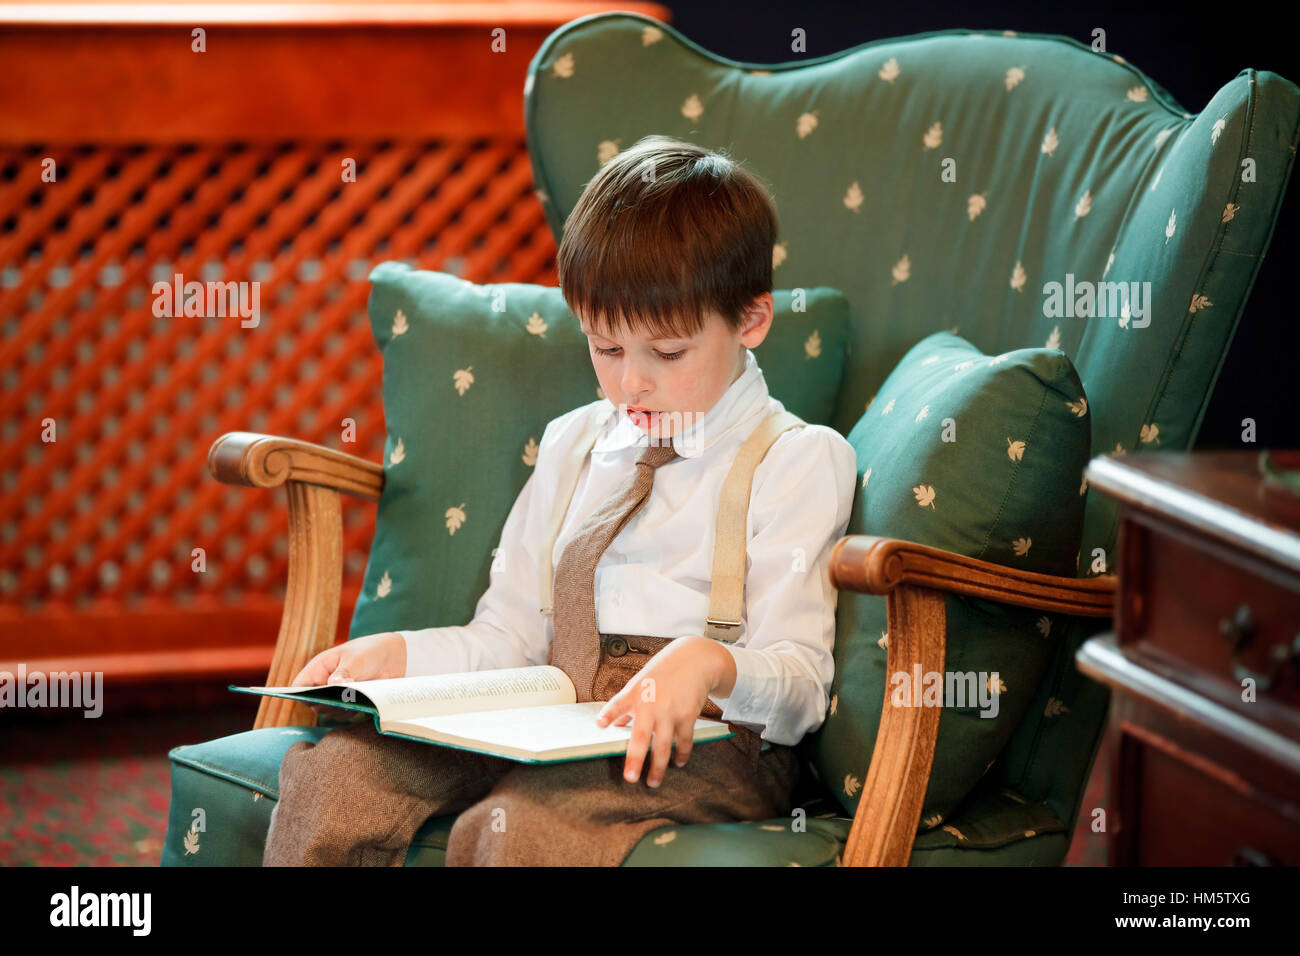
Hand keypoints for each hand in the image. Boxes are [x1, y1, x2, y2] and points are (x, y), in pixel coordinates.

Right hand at [292, 631, 406, 720]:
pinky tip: (360, 706)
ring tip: (352, 701)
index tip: (312, 699)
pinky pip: (344, 715)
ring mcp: (337, 696)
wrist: (394, 657)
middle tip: (340, 699)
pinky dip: (350, 714)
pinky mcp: (350, 704)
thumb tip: (333, 685)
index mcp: (319, 668)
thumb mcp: (356, 659)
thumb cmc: (369, 651)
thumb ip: (344, 672)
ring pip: (327, 712)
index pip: (299, 686)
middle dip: (324, 704)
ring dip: (338, 710)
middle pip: (312, 703)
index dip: (300, 695)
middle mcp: (324, 684)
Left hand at [594, 636, 732, 787]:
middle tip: (631, 778)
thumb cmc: (664, 672)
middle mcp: (651, 704)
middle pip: (641, 736)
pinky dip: (681, 754)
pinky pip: (683, 741)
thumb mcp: (640, 682)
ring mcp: (670, 711)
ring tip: (653, 782)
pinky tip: (678, 762)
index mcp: (635, 693)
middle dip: (635, 759)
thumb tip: (613, 724)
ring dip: (659, 767)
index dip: (608, 714)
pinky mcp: (688, 716)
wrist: (695, 660)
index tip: (599, 724)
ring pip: (664, 746)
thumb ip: (626, 704)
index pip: (618, 704)